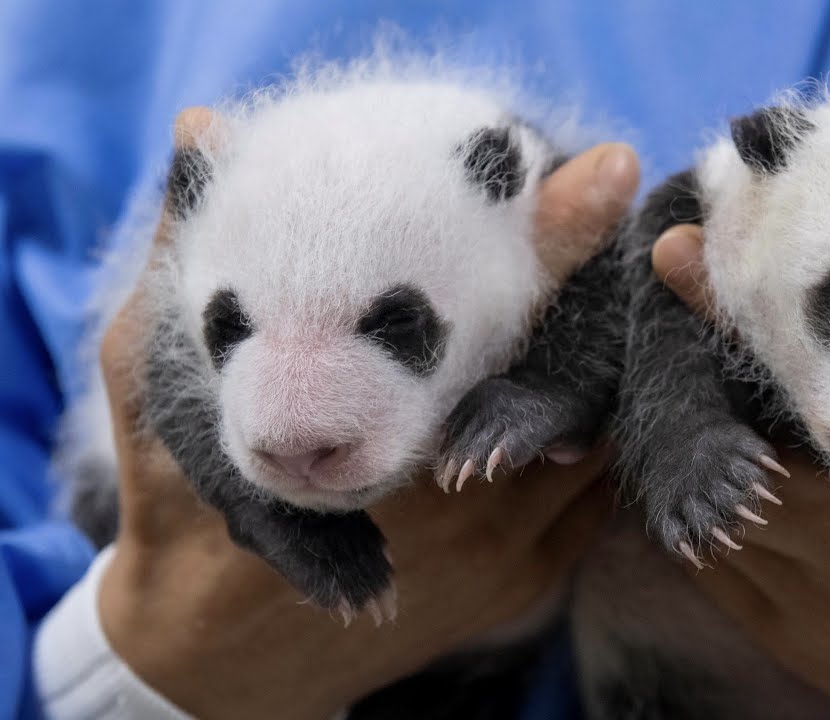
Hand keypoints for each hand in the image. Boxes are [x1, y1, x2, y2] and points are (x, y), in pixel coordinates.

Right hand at [97, 110, 639, 719]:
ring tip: (582, 306)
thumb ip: (184, 264)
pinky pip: (594, 501)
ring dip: (591, 374)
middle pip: (573, 384)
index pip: (505, 336)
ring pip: (594, 441)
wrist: (218, 657)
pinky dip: (589, 442)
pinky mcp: (528, 587)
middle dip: (584, 309)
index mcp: (388, 454)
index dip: (556, 250)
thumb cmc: (177, 514)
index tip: (603, 175)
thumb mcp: (155, 387)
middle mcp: (468, 511)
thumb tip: (206, 134)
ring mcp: (509, 556)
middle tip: (588, 231)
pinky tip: (566, 395)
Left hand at [650, 222, 829, 717]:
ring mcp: (791, 596)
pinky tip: (713, 437)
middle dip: (688, 359)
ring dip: (688, 418)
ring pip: (698, 489)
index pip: (791, 392)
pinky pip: (699, 544)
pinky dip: (697, 482)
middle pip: (718, 438)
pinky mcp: (770, 620)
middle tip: (675, 280)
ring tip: (682, 345)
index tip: (679, 252)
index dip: (725, 319)